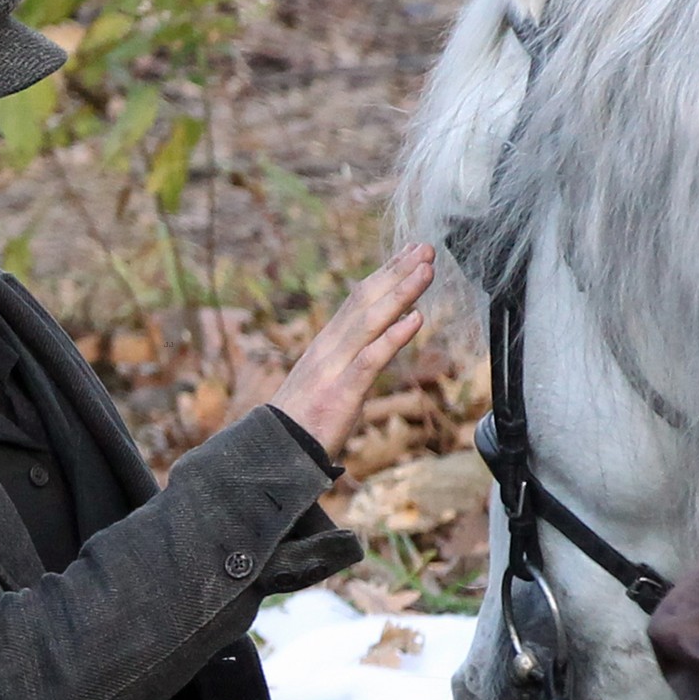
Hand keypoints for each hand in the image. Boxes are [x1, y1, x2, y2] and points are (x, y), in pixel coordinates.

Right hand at [270, 243, 433, 457]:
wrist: (271, 452)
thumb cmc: (301, 422)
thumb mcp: (326, 382)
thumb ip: (348, 360)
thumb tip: (377, 341)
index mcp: (326, 345)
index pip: (358, 299)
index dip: (385, 274)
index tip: (409, 252)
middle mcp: (329, 348)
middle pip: (365, 301)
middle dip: (397, 272)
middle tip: (426, 247)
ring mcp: (334, 369)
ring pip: (370, 322)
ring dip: (401, 293)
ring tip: (427, 270)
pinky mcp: (341, 394)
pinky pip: (371, 360)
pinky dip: (394, 337)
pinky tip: (416, 320)